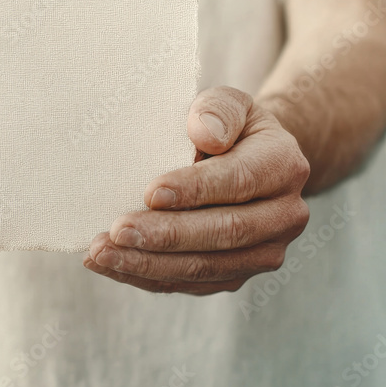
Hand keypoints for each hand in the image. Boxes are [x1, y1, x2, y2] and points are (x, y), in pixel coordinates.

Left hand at [83, 86, 310, 293]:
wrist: (251, 161)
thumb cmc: (228, 128)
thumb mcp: (228, 103)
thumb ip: (217, 111)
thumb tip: (204, 135)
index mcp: (284, 166)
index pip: (238, 181)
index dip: (195, 190)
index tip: (150, 193)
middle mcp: (284, 215)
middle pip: (223, 232)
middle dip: (165, 235)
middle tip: (116, 231)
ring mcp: (264, 252)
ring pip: (205, 267)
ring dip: (148, 263)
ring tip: (102, 254)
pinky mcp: (237, 274)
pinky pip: (191, 283)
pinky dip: (147, 277)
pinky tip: (111, 266)